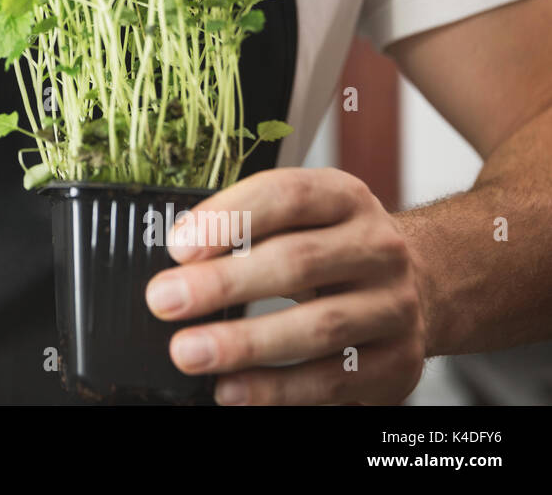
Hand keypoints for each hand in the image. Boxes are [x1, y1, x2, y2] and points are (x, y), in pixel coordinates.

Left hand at [145, 168, 426, 404]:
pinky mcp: (397, 362)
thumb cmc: (331, 248)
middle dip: (223, 284)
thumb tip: (176, 264)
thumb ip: (246, 229)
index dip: (229, 218)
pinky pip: (331, 379)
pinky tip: (231, 388)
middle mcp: (377, 247)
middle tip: (164, 300)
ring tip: (188, 352)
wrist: (420, 285)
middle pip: (298, 262)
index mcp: (345, 198)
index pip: (287, 196)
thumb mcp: (301, 219)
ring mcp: (393, 306)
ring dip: (244, 344)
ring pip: (317, 327)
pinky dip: (276, 389)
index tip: (177, 246)